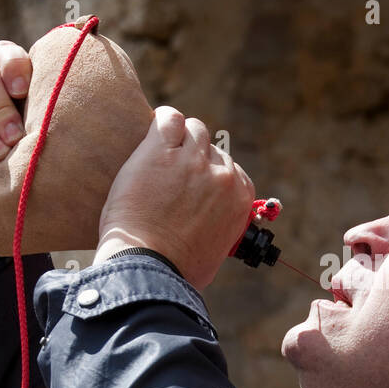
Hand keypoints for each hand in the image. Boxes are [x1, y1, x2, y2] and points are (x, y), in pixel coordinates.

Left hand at [95, 106, 254, 290]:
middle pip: (212, 148)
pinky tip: (154, 126)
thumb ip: (222, 230)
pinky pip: (169, 119)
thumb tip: (214, 230)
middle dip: (195, 156)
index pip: (232, 170)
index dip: (212, 172)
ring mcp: (192, 160)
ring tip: (161, 147)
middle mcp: (222, 175)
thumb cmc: (178, 267)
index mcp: (240, 198)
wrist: (148, 265)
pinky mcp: (161, 151)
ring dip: (180, 136)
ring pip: (193, 129)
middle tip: (172, 169)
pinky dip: (163, 120)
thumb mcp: (217, 252)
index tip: (196, 178)